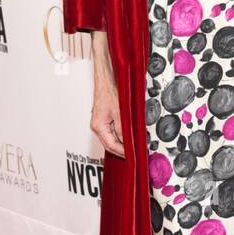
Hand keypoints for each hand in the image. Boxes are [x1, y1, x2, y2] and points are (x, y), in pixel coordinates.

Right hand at [89, 33, 124, 157]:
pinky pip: (112, 132)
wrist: (105, 79)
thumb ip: (124, 129)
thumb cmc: (109, 92)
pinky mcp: (104, 120)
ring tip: (134, 146)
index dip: (123, 152)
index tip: (133, 155)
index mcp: (98, 127)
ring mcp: (100, 124)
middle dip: (123, 150)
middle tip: (135, 153)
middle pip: (110, 145)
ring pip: (112, 139)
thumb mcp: (120, 113)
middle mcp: (97, 127)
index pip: (111, 146)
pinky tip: (129, 136)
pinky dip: (121, 135)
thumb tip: (129, 143)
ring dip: (122, 143)